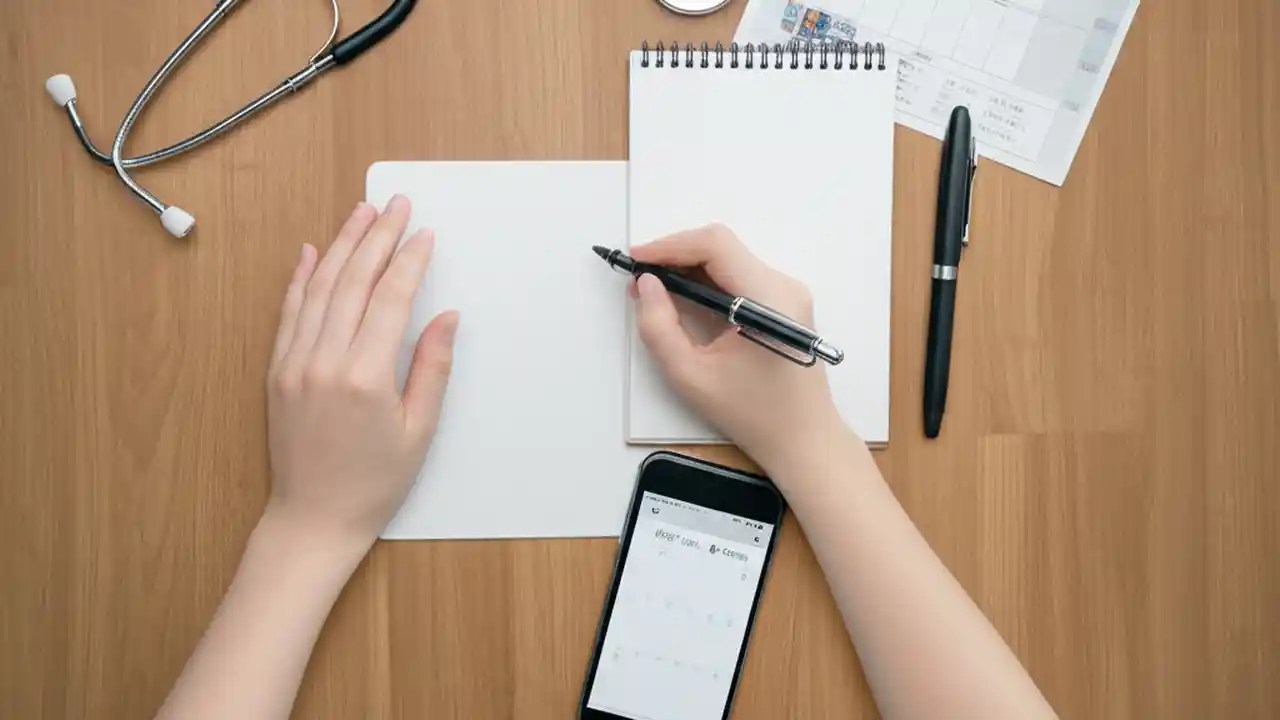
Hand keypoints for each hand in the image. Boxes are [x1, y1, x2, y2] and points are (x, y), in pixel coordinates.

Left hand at [265, 196, 458, 548]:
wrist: (313, 519)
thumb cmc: (374, 482)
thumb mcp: (419, 430)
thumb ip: (433, 368)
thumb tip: (447, 318)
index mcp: (365, 377)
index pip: (391, 299)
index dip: (410, 261)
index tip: (425, 233)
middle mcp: (324, 361)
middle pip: (354, 281)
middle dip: (378, 238)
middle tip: (396, 205)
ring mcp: (294, 364)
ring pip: (318, 288)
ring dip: (342, 246)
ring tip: (362, 214)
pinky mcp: (277, 372)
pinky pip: (289, 313)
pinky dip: (300, 278)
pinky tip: (312, 251)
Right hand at [631, 224, 846, 471]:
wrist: (803, 439)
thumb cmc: (752, 414)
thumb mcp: (691, 376)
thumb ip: (659, 327)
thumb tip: (646, 284)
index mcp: (768, 299)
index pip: (715, 246)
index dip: (669, 246)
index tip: (634, 260)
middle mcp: (783, 286)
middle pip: (722, 248)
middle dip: (675, 256)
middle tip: (639, 279)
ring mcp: (787, 293)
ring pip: (729, 260)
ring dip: (689, 268)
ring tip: (654, 290)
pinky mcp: (783, 304)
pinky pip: (739, 277)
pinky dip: (707, 281)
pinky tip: (683, 299)